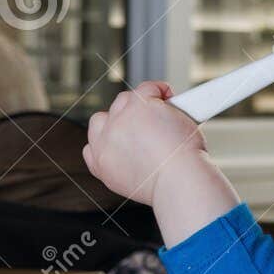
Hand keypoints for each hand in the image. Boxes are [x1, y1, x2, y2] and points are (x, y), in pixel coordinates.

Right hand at [83, 81, 206, 205]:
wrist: (179, 182)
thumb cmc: (169, 185)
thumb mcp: (135, 184)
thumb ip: (128, 163)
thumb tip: (140, 148)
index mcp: (101, 162)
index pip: (94, 138)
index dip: (112, 132)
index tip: (128, 135)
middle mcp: (105, 140)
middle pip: (110, 115)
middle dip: (128, 116)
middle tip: (151, 125)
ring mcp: (121, 120)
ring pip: (127, 99)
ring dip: (144, 104)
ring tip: (164, 117)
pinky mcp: (139, 105)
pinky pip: (148, 88)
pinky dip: (161, 91)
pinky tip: (172, 101)